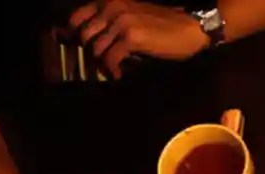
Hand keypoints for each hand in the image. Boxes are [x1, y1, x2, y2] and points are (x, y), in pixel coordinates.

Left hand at [70, 0, 209, 78]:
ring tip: (112, 71)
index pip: (77, 17)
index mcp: (110, 1)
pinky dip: (112, 70)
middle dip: (90, 54)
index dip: (74, 36)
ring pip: (96, 49)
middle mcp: (111, 7)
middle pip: (84, 36)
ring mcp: (120, 21)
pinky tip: (119, 75)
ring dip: (102, 65)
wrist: (190, 28)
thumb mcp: (133, 15)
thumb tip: (94, 40)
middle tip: (100, 65)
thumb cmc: (165, 25)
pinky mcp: (131, 37)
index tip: (80, 50)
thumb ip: (112, 22)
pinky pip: (110, 58)